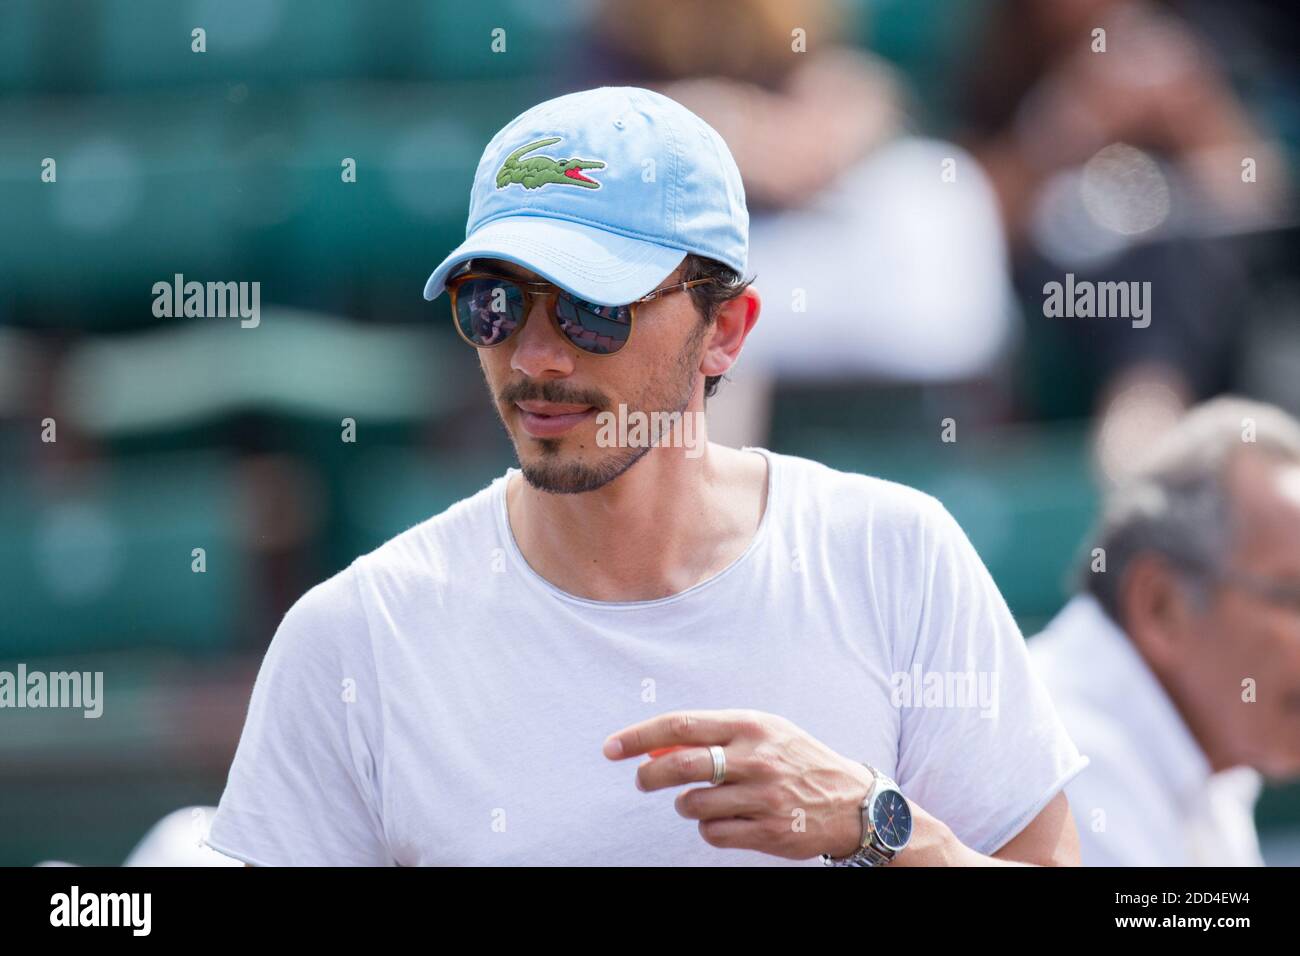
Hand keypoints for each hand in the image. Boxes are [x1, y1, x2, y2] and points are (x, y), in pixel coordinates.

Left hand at [602, 708, 878, 859]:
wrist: (852, 800)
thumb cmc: (796, 759)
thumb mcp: (763, 732)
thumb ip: (714, 735)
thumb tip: (656, 748)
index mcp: (751, 726)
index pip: (681, 726)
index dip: (640, 737)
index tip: (613, 747)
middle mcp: (756, 758)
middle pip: (680, 766)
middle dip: (648, 776)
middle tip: (642, 780)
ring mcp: (762, 796)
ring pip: (691, 804)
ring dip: (684, 804)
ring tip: (703, 800)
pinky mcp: (767, 831)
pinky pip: (711, 833)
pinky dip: (708, 828)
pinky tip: (726, 819)